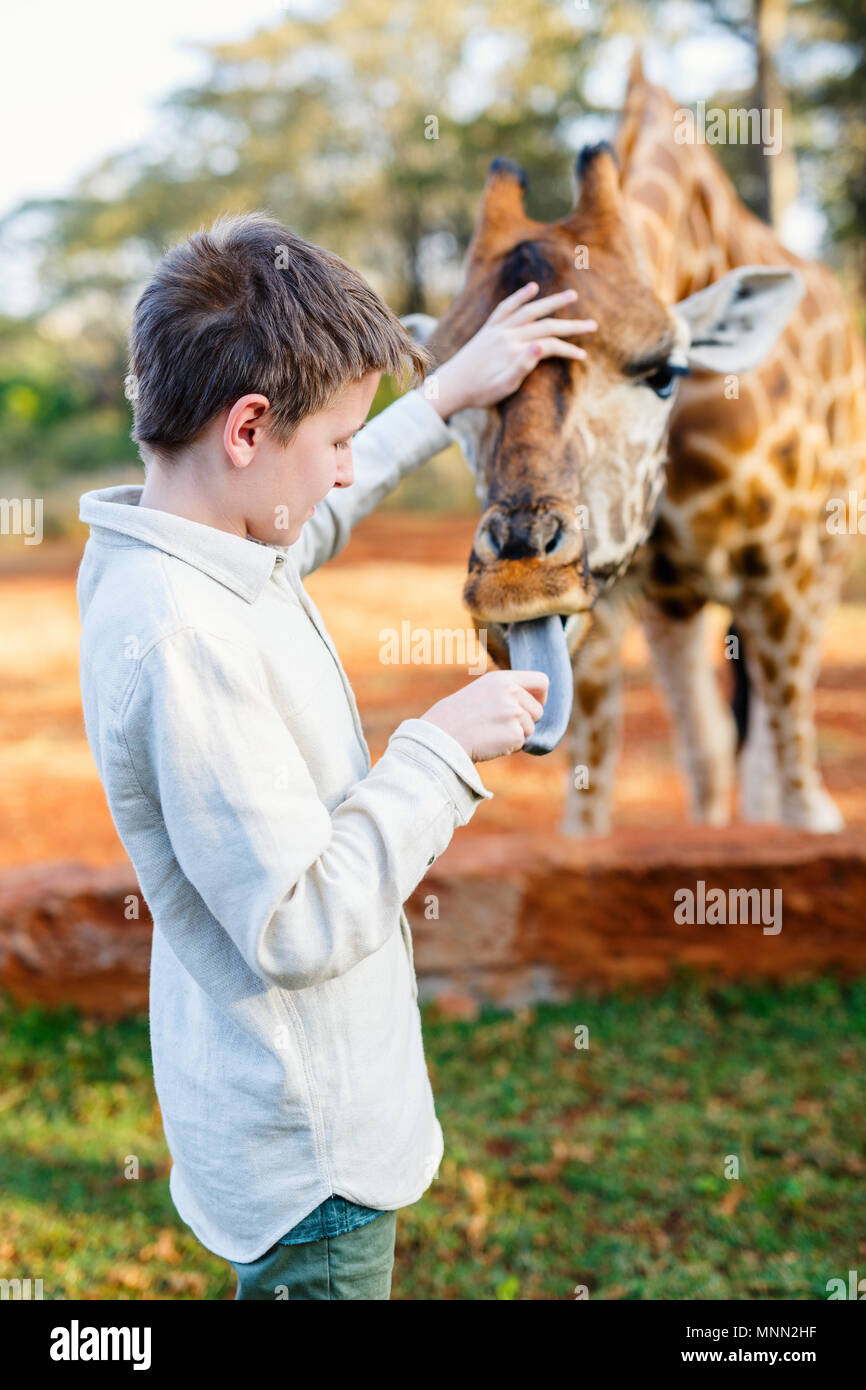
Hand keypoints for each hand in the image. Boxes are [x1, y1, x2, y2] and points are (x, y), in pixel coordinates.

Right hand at [420, 669, 548, 762]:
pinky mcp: (514, 734)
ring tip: (490, 732)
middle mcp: (511, 693)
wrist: (442, 735)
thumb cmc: (459, 716)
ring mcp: (514, 713)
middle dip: (525, 721)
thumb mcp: (483, 691)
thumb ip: (507, 693)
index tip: (533, 706)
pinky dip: (509, 747)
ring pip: (530, 729)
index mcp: (503, 679)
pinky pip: (522, 743)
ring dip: (515, 735)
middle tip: (499, 725)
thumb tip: (535, 705)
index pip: (541, 681)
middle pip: (538, 710)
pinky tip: (490, 742)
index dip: (541, 696)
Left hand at [423, 282, 596, 417]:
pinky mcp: (489, 329)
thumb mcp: (504, 385)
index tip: (584, 356)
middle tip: (592, 324)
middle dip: (571, 325)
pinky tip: (533, 288)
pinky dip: (520, 296)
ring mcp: (498, 329)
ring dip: (552, 302)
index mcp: (514, 349)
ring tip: (571, 295)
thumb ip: (523, 365)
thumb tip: (543, 346)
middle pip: (545, 325)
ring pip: (530, 310)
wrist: (450, 386)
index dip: (568, 350)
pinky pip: (506, 307)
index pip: (550, 345)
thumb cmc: (479, 392)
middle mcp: (508, 334)